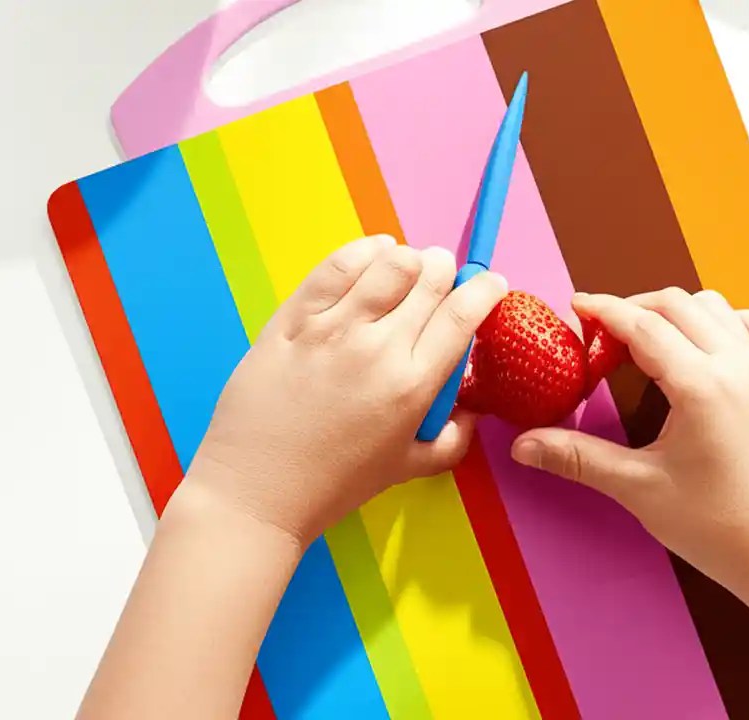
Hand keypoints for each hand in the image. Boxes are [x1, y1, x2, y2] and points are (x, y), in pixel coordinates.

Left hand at [182, 235, 506, 543]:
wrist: (258, 490)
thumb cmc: (334, 484)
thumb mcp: (409, 468)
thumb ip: (454, 438)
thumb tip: (472, 409)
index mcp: (413, 385)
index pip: (462, 314)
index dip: (485, 289)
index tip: (491, 284)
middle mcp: (378, 349)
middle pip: (429, 278)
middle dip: (446, 270)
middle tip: (443, 277)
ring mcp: (332, 330)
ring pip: (389, 263)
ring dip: (408, 258)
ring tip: (408, 267)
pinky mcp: (293, 320)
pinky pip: (335, 266)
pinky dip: (364, 251)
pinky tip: (374, 254)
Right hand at [511, 288, 748, 614]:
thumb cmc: (723, 531)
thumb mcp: (641, 490)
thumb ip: (580, 458)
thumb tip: (525, 445)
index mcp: (702, 386)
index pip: (642, 324)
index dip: (603, 310)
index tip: (576, 306)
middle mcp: (738, 366)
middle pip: (677, 304)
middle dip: (634, 308)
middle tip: (602, 336)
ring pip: (716, 307)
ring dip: (677, 311)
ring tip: (647, 340)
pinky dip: (723, 322)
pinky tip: (703, 347)